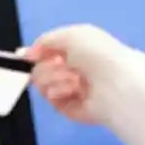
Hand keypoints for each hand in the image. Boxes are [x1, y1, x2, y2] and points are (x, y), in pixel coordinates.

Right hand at [25, 25, 144, 124]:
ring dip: (53, 78)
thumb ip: (45, 41)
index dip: (36, 54)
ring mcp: (74, 91)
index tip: (27, 56)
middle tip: (62, 66)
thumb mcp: (70, 35)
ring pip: (43, 85)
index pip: (48, 52)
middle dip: (46, 66)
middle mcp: (75, 70)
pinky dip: (59, 92)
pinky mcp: (73, 110)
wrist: (116, 83)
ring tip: (73, 78)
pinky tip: (73, 89)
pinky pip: (52, 101)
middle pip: (41, 69)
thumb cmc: (97, 54)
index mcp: (79, 50)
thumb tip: (28, 53)